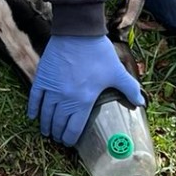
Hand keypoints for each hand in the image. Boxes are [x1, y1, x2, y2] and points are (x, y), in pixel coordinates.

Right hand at [28, 34, 143, 144]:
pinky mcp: (42, 77)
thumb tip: (142, 102)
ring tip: (46, 131)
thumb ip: (130, 89)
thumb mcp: (117, 72)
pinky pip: (34, 98)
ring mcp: (52, 88)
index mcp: (84, 101)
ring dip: (45, 125)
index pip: (74, 128)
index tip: (69, 143)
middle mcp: (65, 98)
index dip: (70, 139)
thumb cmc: (98, 53)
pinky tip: (33, 116)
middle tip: (58, 138)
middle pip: (58, 123)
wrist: (78, 32)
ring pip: (46, 114)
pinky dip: (33, 109)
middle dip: (58, 134)